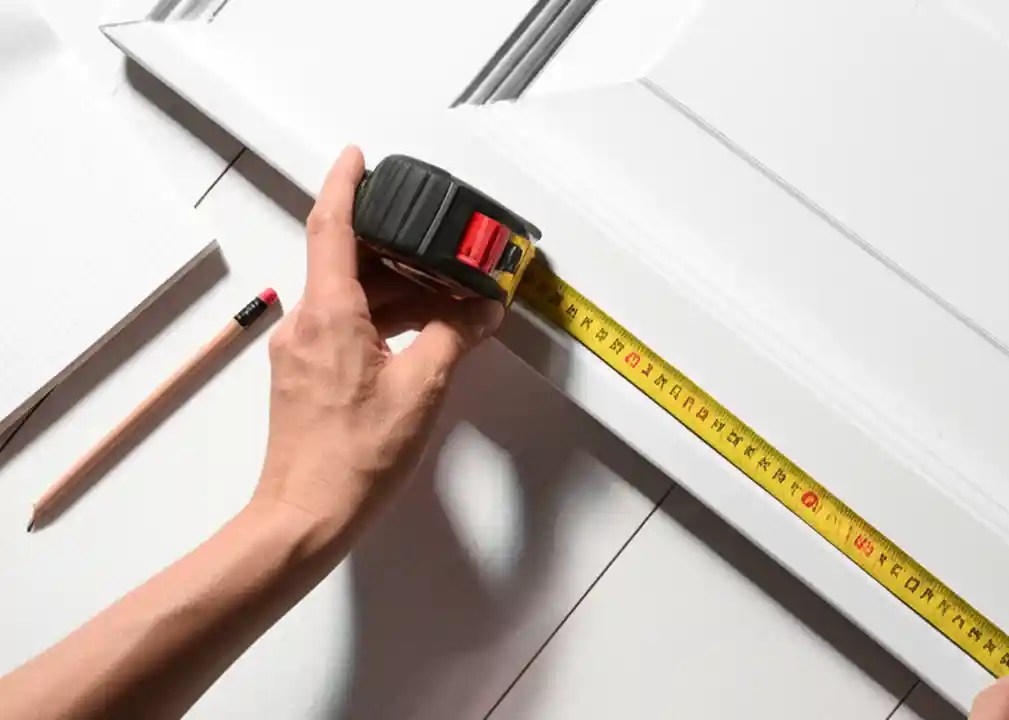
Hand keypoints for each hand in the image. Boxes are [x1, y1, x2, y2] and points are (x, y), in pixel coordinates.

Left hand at [253, 145, 503, 541]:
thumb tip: (481, 311)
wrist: (304, 517)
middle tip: (438, 236)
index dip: (346, 184)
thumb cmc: (353, 460)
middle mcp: (307, 322)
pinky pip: (345, 325)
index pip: (332, 226)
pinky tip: (421, 329)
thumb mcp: (420, 389)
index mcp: (329, 313)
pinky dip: (382, 317)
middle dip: (394, 244)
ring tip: (448, 291)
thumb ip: (453, 337)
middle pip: (347, 259)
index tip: (359, 156)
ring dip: (397, 287)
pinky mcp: (307, 374)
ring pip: (350, 296)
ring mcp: (302, 350)